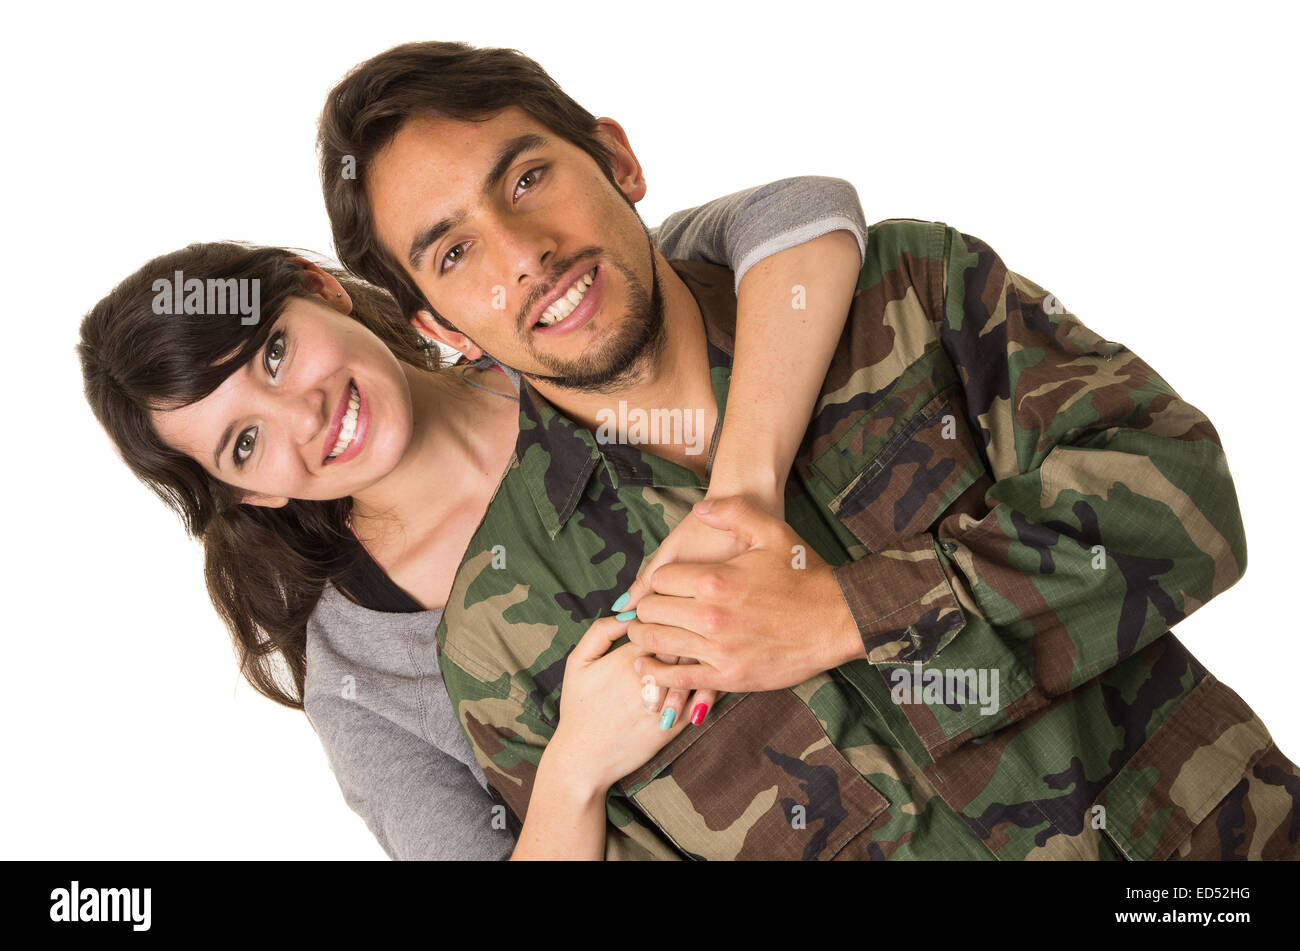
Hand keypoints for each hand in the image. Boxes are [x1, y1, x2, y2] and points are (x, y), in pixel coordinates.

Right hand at [549, 616, 702, 794]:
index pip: (660, 622)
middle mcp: (650, 680)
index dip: (666, 615)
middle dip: (688, 631)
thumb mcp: (577, 662)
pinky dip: (712, 681)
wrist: (584, 759)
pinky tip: (714, 671)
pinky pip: (705, 698)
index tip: (666, 616)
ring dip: (703, 653)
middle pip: (683, 641)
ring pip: (698, 667)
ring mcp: (666, 704)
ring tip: (703, 645)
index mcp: (626, 659)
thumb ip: (600, 631)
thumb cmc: (579, 708)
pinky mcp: (678, 725)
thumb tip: (629, 612)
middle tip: (690, 626)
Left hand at [626, 496, 865, 692]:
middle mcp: (711, 615)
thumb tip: (699, 509)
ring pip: (658, 644)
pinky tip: (646, 667)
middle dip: (646, 609)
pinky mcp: (728, 677)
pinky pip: (678, 677)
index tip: (663, 586)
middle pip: (651, 612)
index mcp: (715, 579)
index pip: (658, 580)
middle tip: (648, 610)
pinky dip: (655, 674)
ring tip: (640, 635)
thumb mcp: (772, 532)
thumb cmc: (806, 575)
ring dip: (643, 639)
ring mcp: (718, 649)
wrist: (838, 620)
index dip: (658, 581)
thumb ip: (733, 512)